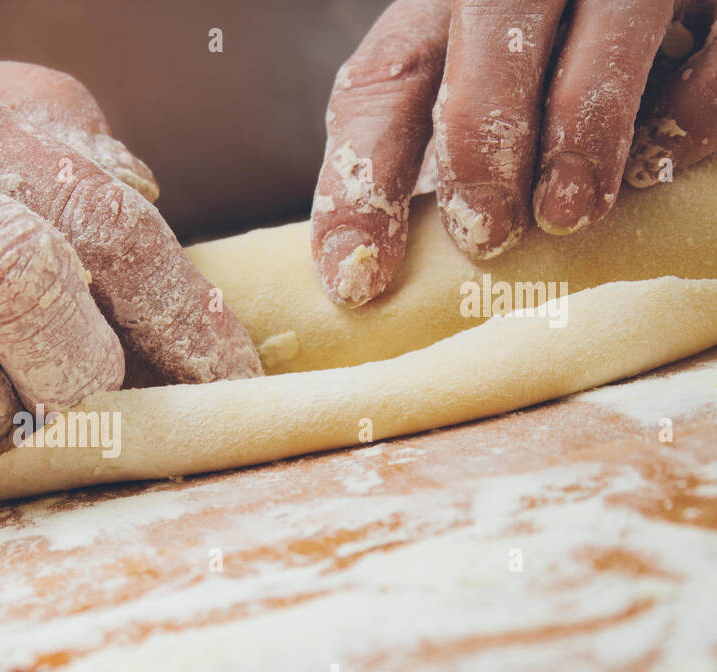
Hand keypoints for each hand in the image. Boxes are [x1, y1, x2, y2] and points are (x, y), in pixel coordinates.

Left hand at [310, 0, 716, 306]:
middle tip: (487, 232)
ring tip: (569, 213)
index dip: (362, 180)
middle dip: (482, 129)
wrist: (631, 21)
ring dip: (585, 120)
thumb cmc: (537, 95)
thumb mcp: (461, 115)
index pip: (380, 83)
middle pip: (496, 9)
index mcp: (440, 13)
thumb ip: (418, 173)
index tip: (356, 279)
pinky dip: (692, 102)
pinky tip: (663, 163)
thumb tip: (361, 276)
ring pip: (613, 12)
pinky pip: (714, 39)